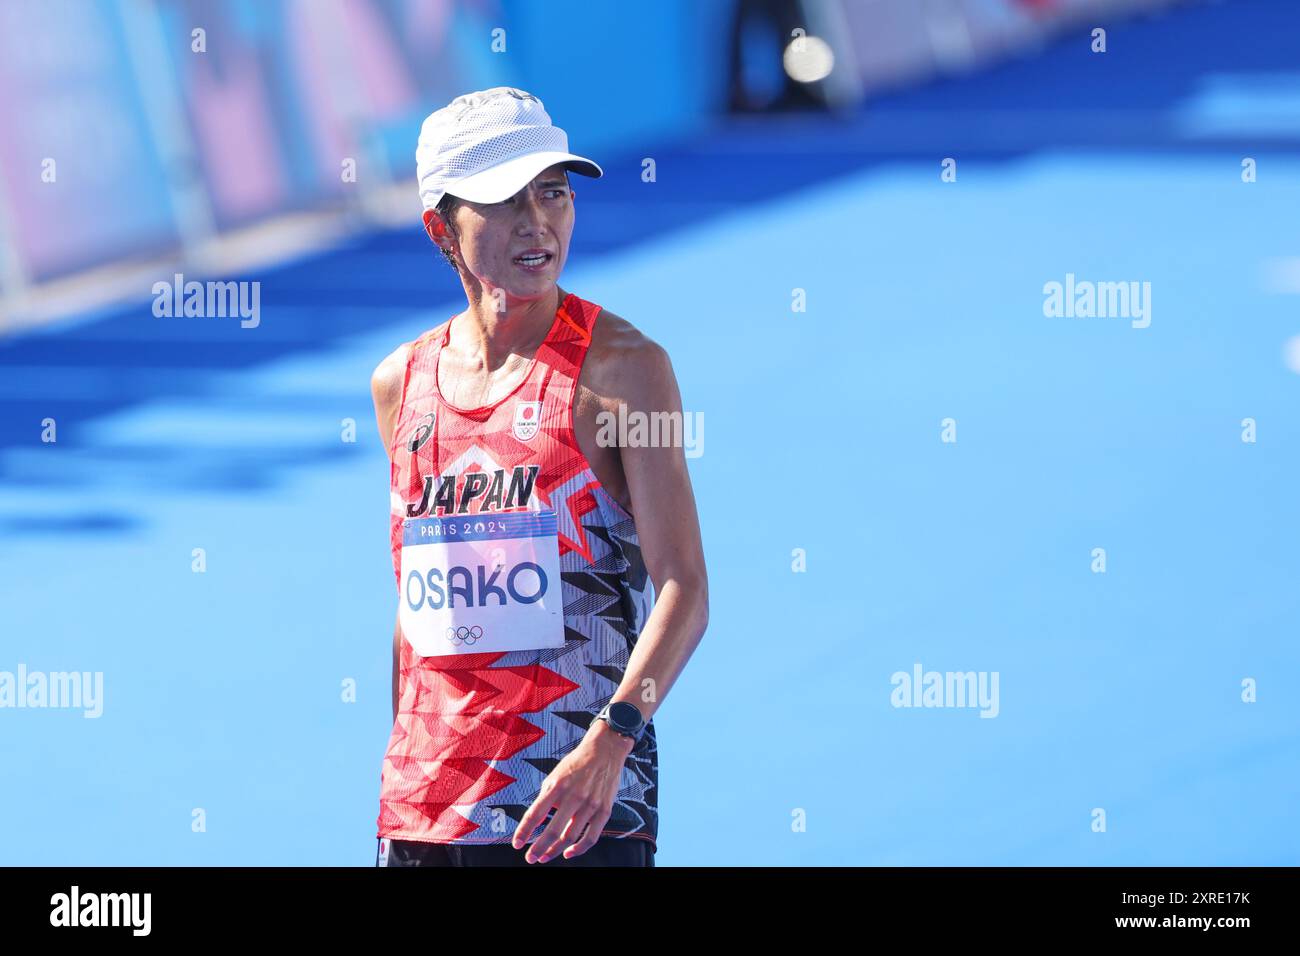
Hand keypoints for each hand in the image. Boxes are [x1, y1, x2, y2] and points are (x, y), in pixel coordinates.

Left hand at [511, 720, 634, 862]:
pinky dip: (579, 849)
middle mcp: (574, 796)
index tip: (517, 843)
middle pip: (553, 831)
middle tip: (530, 858)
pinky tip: (568, 853)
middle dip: (538, 848)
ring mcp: (590, 805)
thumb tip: (537, 819)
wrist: (606, 750)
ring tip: (544, 857)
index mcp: (558, 785)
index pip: (535, 813)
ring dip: (554, 851)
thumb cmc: (578, 763)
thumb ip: (547, 796)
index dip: (524, 831)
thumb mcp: (556, 774)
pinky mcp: (604, 811)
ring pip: (570, 837)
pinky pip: (591, 837)